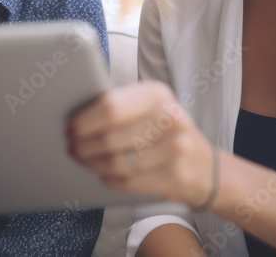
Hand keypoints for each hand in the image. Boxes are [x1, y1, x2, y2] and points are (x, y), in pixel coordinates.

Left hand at [67, 81, 214, 208]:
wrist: (205, 167)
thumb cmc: (166, 132)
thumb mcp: (151, 108)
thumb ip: (122, 106)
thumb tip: (77, 116)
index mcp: (158, 94)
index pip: (110, 106)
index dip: (85, 120)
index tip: (70, 128)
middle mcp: (170, 118)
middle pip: (110, 137)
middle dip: (84, 145)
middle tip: (72, 148)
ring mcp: (176, 150)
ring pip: (117, 162)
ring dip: (93, 163)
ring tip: (84, 160)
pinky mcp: (176, 177)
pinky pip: (128, 181)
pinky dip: (110, 180)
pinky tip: (103, 175)